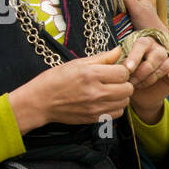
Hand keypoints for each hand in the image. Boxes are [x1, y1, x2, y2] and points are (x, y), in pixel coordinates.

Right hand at [7, 47, 133, 132]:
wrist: (40, 102)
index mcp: (90, 75)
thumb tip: (119, 50)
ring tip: (110, 90)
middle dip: (124, 83)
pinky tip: (105, 101)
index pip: (123, 72)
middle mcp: (95, 92)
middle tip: (114, 80)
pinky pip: (117, 113)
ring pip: (125, 102)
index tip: (114, 70)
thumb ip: (101, 58)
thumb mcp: (76, 63)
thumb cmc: (55, 79)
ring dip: (121, 95)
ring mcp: (96, 107)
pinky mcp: (94, 118)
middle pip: (128, 88)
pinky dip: (115, 107)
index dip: (121, 70)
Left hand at [124, 33, 168, 122]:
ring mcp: (168, 58)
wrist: (137, 96)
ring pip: (166, 63)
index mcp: (142, 43)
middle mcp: (157, 48)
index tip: (128, 69)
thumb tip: (117, 51)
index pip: (142, 44)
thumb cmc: (126, 79)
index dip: (135, 56)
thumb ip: (114, 60)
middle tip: (131, 82)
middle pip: (157, 54)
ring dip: (152, 77)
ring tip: (139, 85)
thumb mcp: (117, 70)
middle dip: (143, 71)